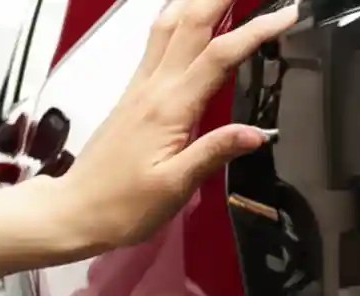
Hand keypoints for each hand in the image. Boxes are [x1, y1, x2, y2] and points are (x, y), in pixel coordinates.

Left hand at [54, 0, 296, 255]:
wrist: (75, 210)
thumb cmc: (122, 205)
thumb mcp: (175, 186)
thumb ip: (215, 152)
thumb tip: (255, 133)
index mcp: (169, 108)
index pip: (219, 56)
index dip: (255, 31)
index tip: (285, 15)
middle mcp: (152, 88)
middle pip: (190, 23)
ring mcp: (140, 87)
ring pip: (168, 24)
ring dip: (196, 1)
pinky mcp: (133, 94)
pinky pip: (156, 42)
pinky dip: (177, 18)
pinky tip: (186, 15)